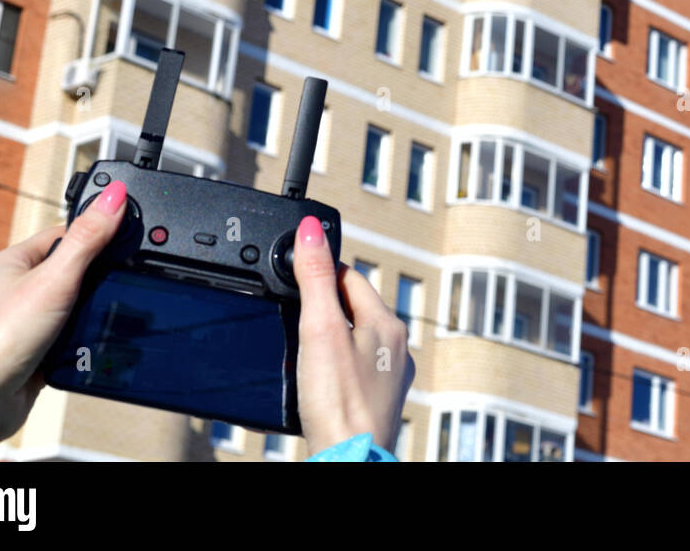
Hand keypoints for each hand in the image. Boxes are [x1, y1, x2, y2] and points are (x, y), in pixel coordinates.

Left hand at [0, 180, 128, 455]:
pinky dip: (84, 337)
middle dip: (98, 277)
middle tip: (122, 279)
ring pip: (75, 304)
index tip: (126, 236)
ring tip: (106, 312)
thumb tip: (115, 194)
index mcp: (13, 261)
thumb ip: (88, 237)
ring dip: (91, 310)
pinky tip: (93, 340)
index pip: (64, 232)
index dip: (96, 233)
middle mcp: (16, 288)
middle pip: (73, 269)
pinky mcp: (34, 349)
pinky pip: (70, 334)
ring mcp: (25, 320)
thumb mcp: (55, 279)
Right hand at [293, 215, 414, 455]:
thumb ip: (314, 278)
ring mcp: (388, 378)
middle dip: (323, 308)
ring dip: (327, 341)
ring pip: (353, 341)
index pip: (351, 278)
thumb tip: (310, 229)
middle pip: (353, 309)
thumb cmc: (339, 402)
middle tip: (293, 317)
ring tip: (301, 353)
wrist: (350, 460)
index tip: (295, 273)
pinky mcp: (376, 403)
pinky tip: (315, 383)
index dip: (321, 272)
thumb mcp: (320, 329)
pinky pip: (352, 372)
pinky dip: (332, 370)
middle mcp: (396, 348)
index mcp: (388, 324)